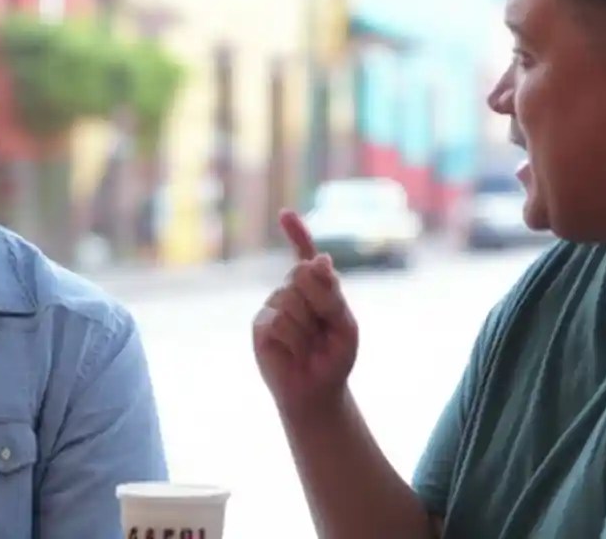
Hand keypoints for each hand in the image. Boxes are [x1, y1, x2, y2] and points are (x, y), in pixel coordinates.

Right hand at [254, 209, 359, 418]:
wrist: (317, 392)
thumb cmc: (334, 358)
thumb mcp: (345, 324)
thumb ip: (333, 293)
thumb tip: (320, 260)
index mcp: (314, 288)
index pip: (305, 256)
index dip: (296, 233)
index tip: (285, 214)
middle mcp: (290, 291)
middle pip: (302, 275)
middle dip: (320, 302)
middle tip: (324, 330)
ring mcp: (273, 307)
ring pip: (291, 299)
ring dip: (308, 327)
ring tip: (309, 346)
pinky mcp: (260, 325)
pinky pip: (278, 320)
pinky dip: (295, 340)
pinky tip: (294, 353)